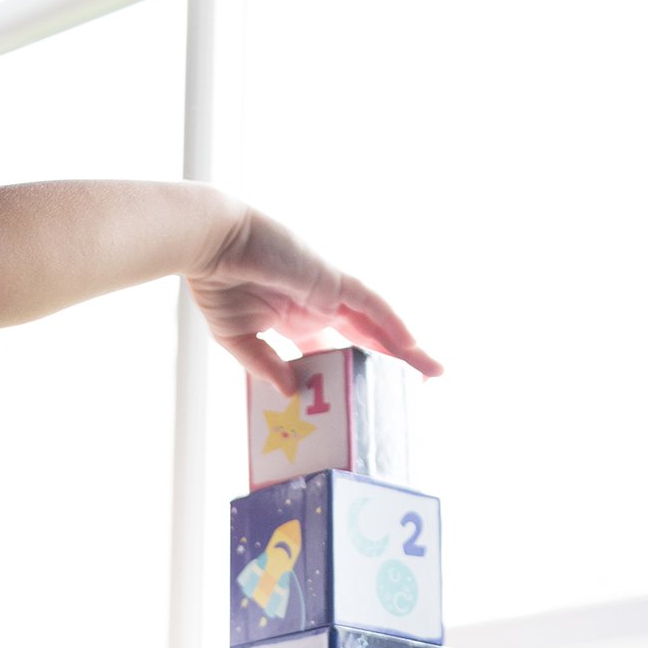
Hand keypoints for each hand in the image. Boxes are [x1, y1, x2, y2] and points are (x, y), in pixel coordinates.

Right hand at [188, 201, 441, 388]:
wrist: (214, 245)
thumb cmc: (218, 283)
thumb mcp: (238, 338)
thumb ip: (265, 365)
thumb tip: (290, 392)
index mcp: (295, 321)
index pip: (333, 352)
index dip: (349, 375)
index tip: (359, 403)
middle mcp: (318, 307)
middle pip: (366, 339)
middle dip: (391, 361)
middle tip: (417, 386)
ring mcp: (329, 293)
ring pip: (378, 323)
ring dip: (406, 347)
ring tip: (433, 371)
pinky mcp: (333, 281)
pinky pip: (373, 305)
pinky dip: (394, 324)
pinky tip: (413, 346)